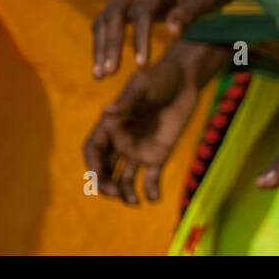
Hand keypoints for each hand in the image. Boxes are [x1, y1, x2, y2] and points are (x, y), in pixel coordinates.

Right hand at [82, 43, 216, 204]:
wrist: (185, 78)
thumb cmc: (160, 76)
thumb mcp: (143, 85)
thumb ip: (127, 101)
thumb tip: (107, 112)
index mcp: (111, 125)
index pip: (94, 151)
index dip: (92, 166)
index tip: (98, 177)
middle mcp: (122, 141)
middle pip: (106, 170)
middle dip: (106, 185)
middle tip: (116, 193)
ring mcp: (140, 149)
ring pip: (126, 178)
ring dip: (126, 192)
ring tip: (134, 202)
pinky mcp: (159, 153)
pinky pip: (152, 177)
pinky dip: (151, 190)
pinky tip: (153, 198)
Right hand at [92, 0, 237, 78]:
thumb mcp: (203, 0)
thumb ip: (188, 13)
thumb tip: (173, 32)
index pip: (143, 10)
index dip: (140, 38)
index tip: (141, 65)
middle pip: (116, 15)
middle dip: (111, 46)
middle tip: (108, 74)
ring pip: (105, 21)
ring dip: (101, 49)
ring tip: (99, 76)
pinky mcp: (120, 2)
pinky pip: (105, 24)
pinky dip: (102, 45)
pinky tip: (101, 66)